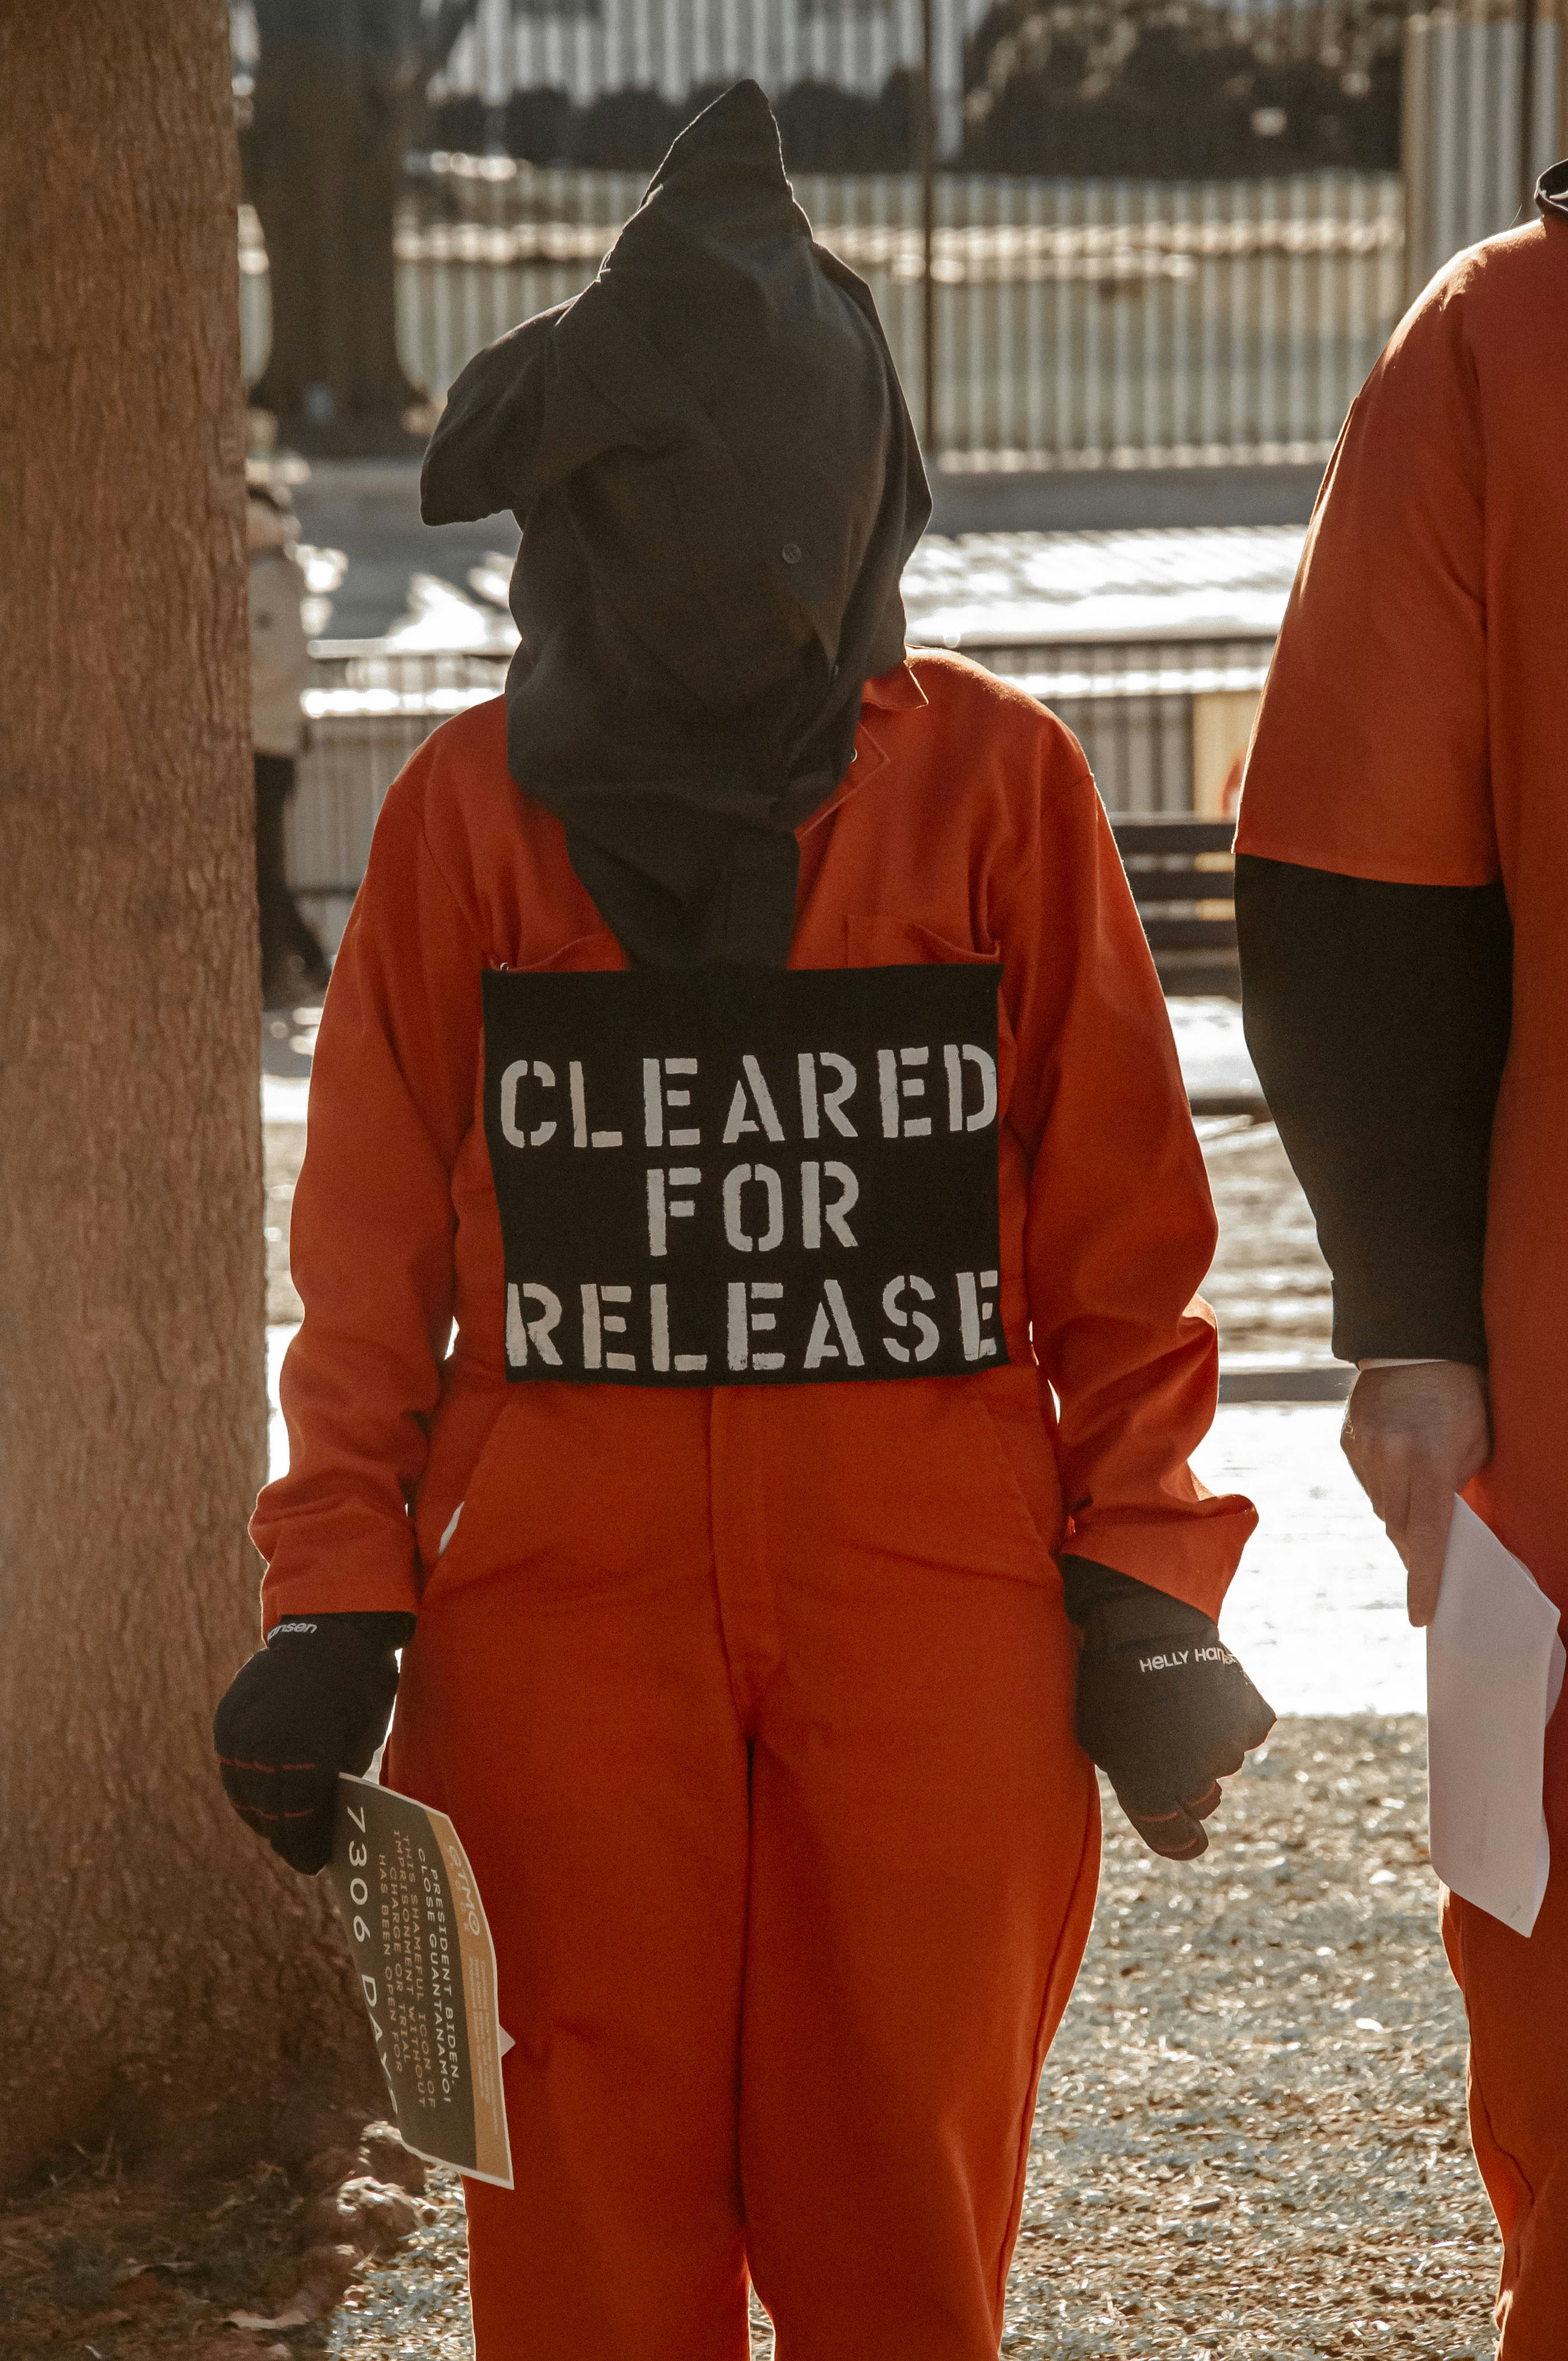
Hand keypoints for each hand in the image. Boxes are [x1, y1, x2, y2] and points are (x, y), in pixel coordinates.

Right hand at [213, 1612, 413, 1873]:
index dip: (307, 1846)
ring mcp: (241, 1733)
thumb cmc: (360, 1686)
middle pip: (271, 1813)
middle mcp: (266, 1747)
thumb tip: (328, 1823)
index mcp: (306, 1754)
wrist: (328, 1629)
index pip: (301, 1819)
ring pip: (245, 1796)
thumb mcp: (363, 1739)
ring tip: (281, 1831)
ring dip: (262, 1817)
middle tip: (298, 1853)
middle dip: (287, 1837)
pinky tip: (260, 1799)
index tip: (313, 1863)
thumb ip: (339, 1784)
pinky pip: (231, 1769)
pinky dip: (245, 1789)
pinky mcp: (227, 1721)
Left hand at [1062, 1558, 1274, 1860]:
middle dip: (1189, 1778)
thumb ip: (1130, 1777)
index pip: (1177, 1840)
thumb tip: (1154, 1798)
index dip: (1181, 1840)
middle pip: (1202, 1799)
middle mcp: (1197, 1781)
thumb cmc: (1107, 1682)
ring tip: (1181, 1697)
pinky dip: (1234, 1713)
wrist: (1143, 1624)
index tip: (1189, 1837)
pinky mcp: (1254, 1719)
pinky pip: (1247, 1730)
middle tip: (1167, 1734)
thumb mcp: (1098, 1738)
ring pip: (1224, 1760)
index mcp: (1152, 1793)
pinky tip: (1208, 1687)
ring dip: (1208, 1739)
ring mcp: (1229, 1750)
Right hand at [1340, 1363, 1490, 1626]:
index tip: (1421, 1616)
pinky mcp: (1348, 1441)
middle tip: (1430, 1561)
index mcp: (1427, 1462)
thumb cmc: (1461, 1396)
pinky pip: (1368, 1483)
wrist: (1416, 1345)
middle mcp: (1389, 1459)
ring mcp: (1363, 1450)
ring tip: (1418, 1493)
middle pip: (1399, 1531)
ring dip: (1400, 1515)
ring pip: (1381, 1510)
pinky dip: (1385, 1488)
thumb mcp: (1475, 1444)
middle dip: (1415, 1550)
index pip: (1425, 1538)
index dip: (1424, 1582)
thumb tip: (1437, 1531)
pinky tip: (1400, 1466)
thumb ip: (1452, 1489)